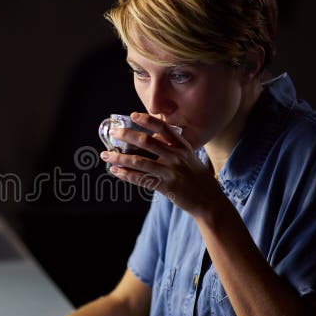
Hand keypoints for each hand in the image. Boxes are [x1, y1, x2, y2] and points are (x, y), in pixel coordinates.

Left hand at [99, 112, 223, 217]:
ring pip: (139, 161)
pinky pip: (141, 179)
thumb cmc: (197, 178)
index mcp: (183, 146)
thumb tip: (151, 137)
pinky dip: (126, 175)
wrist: (209, 201)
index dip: (148, 120)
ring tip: (106, 155)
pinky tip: (116, 171)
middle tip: (113, 133)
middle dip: (127, 135)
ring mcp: (170, 172)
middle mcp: (176, 156)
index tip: (133, 115)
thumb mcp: (189, 157)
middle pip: (147, 141)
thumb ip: (173, 147)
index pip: (164, 128)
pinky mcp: (165, 186)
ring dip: (119, 158)